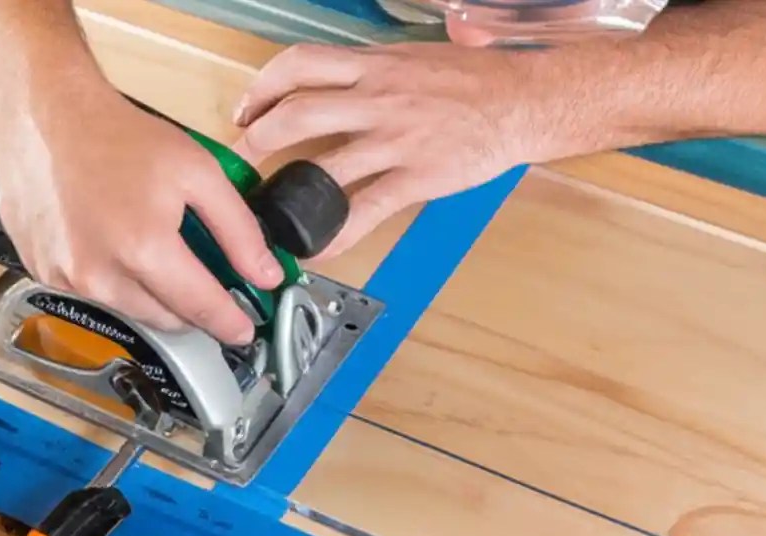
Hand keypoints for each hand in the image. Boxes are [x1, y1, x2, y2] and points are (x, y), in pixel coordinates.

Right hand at [0, 78, 280, 345]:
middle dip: (192, 306)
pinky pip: (95, 296)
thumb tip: (266, 275)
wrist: (47, 115)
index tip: (243, 330)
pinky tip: (116, 244)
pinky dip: (115, 282)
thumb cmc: (120, 136)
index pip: (201, 309)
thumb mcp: (199, 172)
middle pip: (167, 319)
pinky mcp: (43, 273)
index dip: (230, 323)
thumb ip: (239, 230)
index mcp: (143, 249)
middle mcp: (99, 275)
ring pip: (131, 312)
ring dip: (154, 296)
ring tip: (157, 251)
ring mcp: (65, 278)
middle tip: (206, 279)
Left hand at [231, 43, 561, 259]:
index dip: (262, 87)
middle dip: (255, 138)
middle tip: (241, 157)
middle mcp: (378, 99)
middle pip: (296, 113)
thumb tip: (334, 84)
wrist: (524, 101)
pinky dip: (334, 232)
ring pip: (323, 162)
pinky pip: (364, 209)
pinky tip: (316, 247)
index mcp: (374, 66)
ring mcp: (396, 140)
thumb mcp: (412, 59)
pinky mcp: (417, 177)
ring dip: (284, 188)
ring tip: (265, 208)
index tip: (246, 107)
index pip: (299, 65)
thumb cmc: (475, 81)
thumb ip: (370, 72)